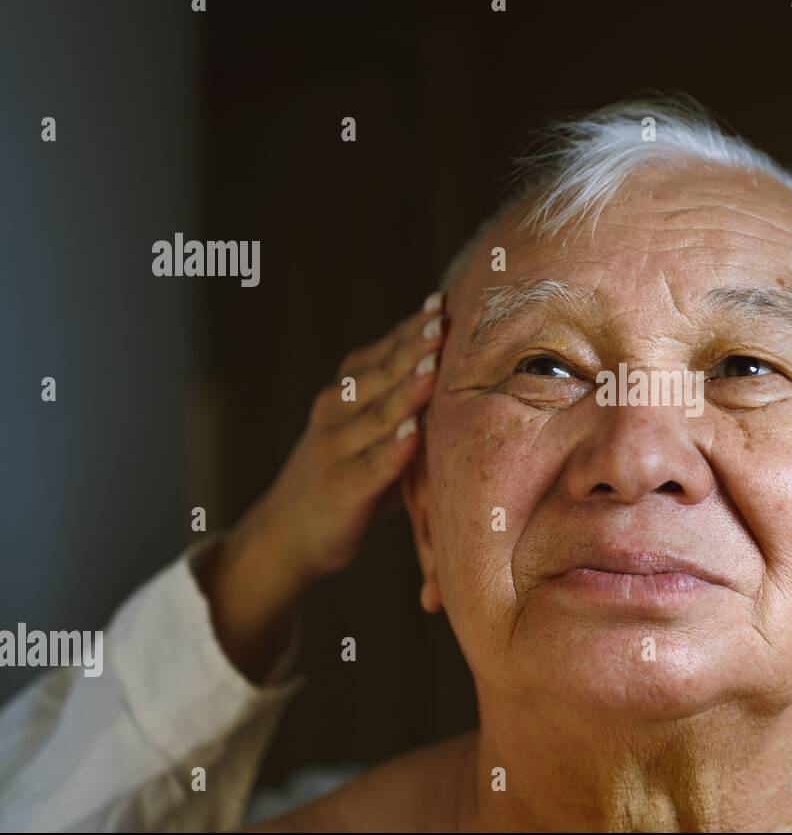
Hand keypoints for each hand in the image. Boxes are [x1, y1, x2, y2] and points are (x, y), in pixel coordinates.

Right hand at [198, 292, 446, 678]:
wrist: (287, 534)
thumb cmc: (349, 475)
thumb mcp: (373, 431)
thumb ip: (405, 402)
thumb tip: (461, 368)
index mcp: (346, 391)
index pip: (383, 352)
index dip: (411, 327)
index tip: (443, 300)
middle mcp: (336, 411)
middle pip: (381, 373)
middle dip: (413, 346)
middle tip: (443, 319)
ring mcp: (336, 449)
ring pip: (377, 414)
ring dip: (406, 389)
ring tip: (433, 365)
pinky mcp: (343, 488)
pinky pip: (372, 464)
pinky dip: (393, 448)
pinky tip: (413, 432)